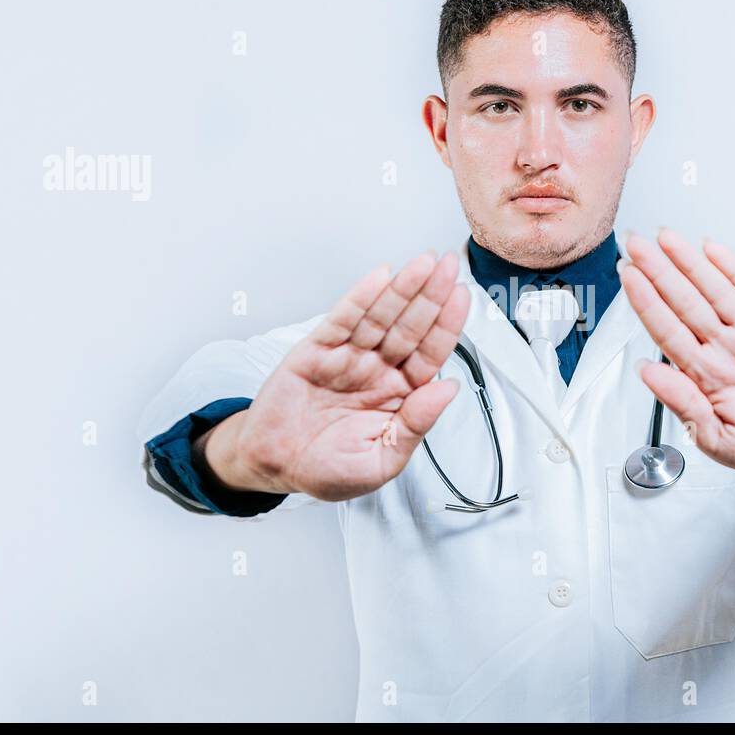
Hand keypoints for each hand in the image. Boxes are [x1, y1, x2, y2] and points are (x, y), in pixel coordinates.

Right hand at [214, 251, 469, 500]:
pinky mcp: (317, 351)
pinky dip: (360, 298)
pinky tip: (380, 279)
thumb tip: (449, 389)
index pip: (431, 353)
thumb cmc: (327, 469)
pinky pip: (342, 320)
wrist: (272, 467)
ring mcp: (348, 358)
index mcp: (399, 395)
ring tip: (422, 265)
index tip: (462, 297)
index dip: (447, 325)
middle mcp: (377, 371)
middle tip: (448, 266)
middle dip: (431, 295)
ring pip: (381, 317)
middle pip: (411, 327)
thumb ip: (416, 425)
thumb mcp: (381, 462)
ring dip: (402, 289)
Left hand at [618, 228, 734, 475]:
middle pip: (684, 302)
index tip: (627, 277)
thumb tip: (646, 373)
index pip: (666, 330)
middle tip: (635, 244)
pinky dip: (734, 268)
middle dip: (658, 272)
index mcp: (703, 374)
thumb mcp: (719, 440)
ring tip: (665, 239)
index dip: (645, 302)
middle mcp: (723, 348)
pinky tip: (711, 250)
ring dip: (689, 263)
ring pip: (714, 290)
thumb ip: (683, 405)